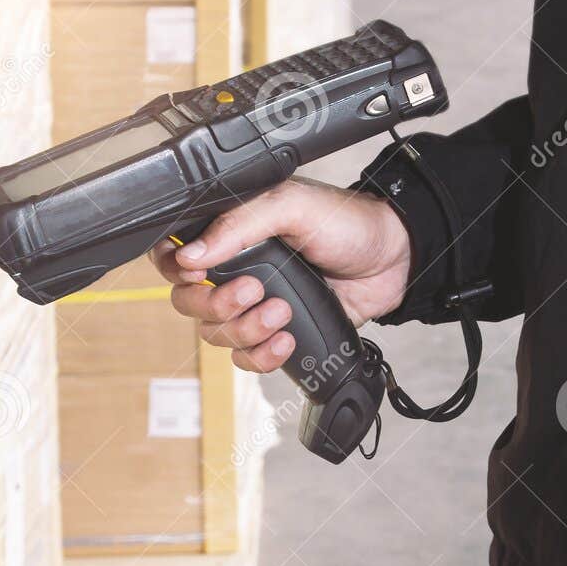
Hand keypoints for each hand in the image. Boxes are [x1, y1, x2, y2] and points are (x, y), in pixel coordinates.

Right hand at [149, 178, 412, 373]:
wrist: (392, 261)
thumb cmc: (345, 223)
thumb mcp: (291, 205)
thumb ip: (239, 224)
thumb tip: (192, 254)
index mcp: (229, 233)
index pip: (174, 255)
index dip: (175, 270)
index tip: (198, 274)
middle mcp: (234, 271)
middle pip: (189, 303)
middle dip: (216, 305)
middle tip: (253, 291)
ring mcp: (253, 306)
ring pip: (216, 335)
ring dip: (246, 329)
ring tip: (282, 312)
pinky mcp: (274, 334)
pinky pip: (245, 359)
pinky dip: (261, 356)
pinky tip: (286, 340)